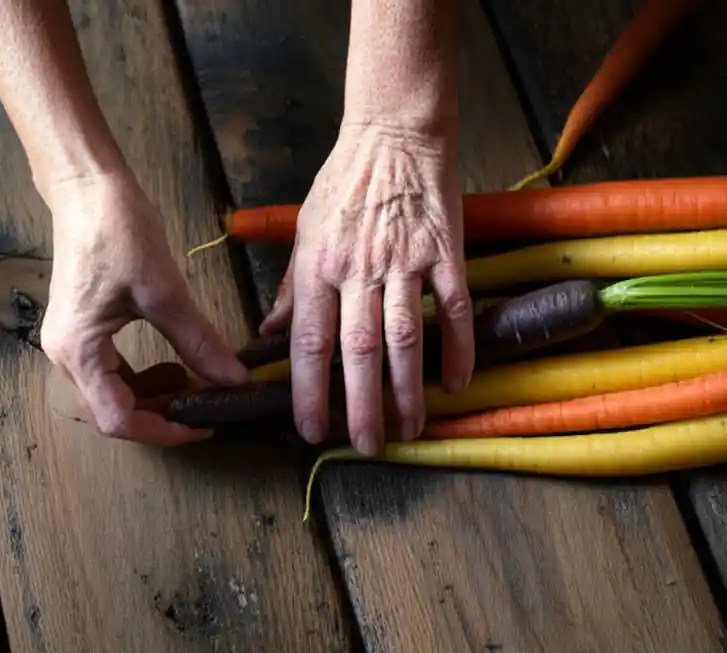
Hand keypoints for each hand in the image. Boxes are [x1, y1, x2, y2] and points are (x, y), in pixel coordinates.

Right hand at [40, 172, 247, 444]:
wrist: (87, 189)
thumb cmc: (117, 232)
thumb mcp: (165, 291)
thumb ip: (198, 341)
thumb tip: (234, 379)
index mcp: (79, 351)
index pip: (118, 419)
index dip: (163, 430)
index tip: (203, 424)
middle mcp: (66, 355)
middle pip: (111, 412)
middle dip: (159, 415)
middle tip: (204, 405)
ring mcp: (71, 341)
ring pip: (112, 393)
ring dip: (153, 397)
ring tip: (192, 382)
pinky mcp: (82, 327)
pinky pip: (111, 371)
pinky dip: (143, 377)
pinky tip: (174, 364)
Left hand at [261, 122, 472, 454]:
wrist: (396, 132)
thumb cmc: (345, 181)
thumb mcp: (305, 229)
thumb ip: (292, 287)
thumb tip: (268, 332)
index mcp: (318, 265)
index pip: (309, 341)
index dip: (308, 391)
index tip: (312, 430)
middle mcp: (358, 268)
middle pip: (357, 351)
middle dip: (360, 406)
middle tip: (366, 445)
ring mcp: (404, 261)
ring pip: (405, 338)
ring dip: (408, 389)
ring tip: (410, 428)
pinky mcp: (445, 251)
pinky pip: (455, 308)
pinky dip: (458, 349)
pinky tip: (456, 383)